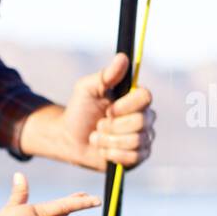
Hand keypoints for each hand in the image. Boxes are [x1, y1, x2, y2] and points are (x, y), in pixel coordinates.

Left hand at [20, 53, 155, 170]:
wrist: (69, 138)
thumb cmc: (80, 110)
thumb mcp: (87, 89)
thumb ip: (105, 75)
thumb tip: (122, 57)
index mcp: (135, 98)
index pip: (146, 97)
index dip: (126, 106)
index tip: (108, 109)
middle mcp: (145, 117)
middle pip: (141, 122)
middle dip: (113, 127)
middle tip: (98, 125)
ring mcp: (143, 138)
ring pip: (135, 141)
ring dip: (109, 141)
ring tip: (96, 138)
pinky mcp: (138, 157)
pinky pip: (133, 158)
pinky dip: (113, 155)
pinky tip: (103, 151)